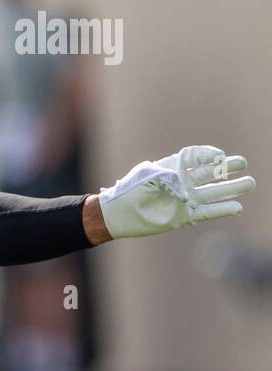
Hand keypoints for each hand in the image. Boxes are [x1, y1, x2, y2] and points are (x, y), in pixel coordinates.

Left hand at [97, 145, 253, 238]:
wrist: (119, 213)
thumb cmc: (131, 190)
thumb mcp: (149, 177)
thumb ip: (170, 178)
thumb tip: (186, 191)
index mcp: (172, 167)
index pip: (195, 157)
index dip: (208, 154)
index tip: (219, 155)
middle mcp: (181, 182)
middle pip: (209, 173)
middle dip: (227, 168)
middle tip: (243, 163)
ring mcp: (184, 199)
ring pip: (212, 193)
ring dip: (230, 189)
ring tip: (250, 183)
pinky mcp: (183, 216)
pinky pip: (206, 212)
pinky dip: (221, 210)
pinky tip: (238, 207)